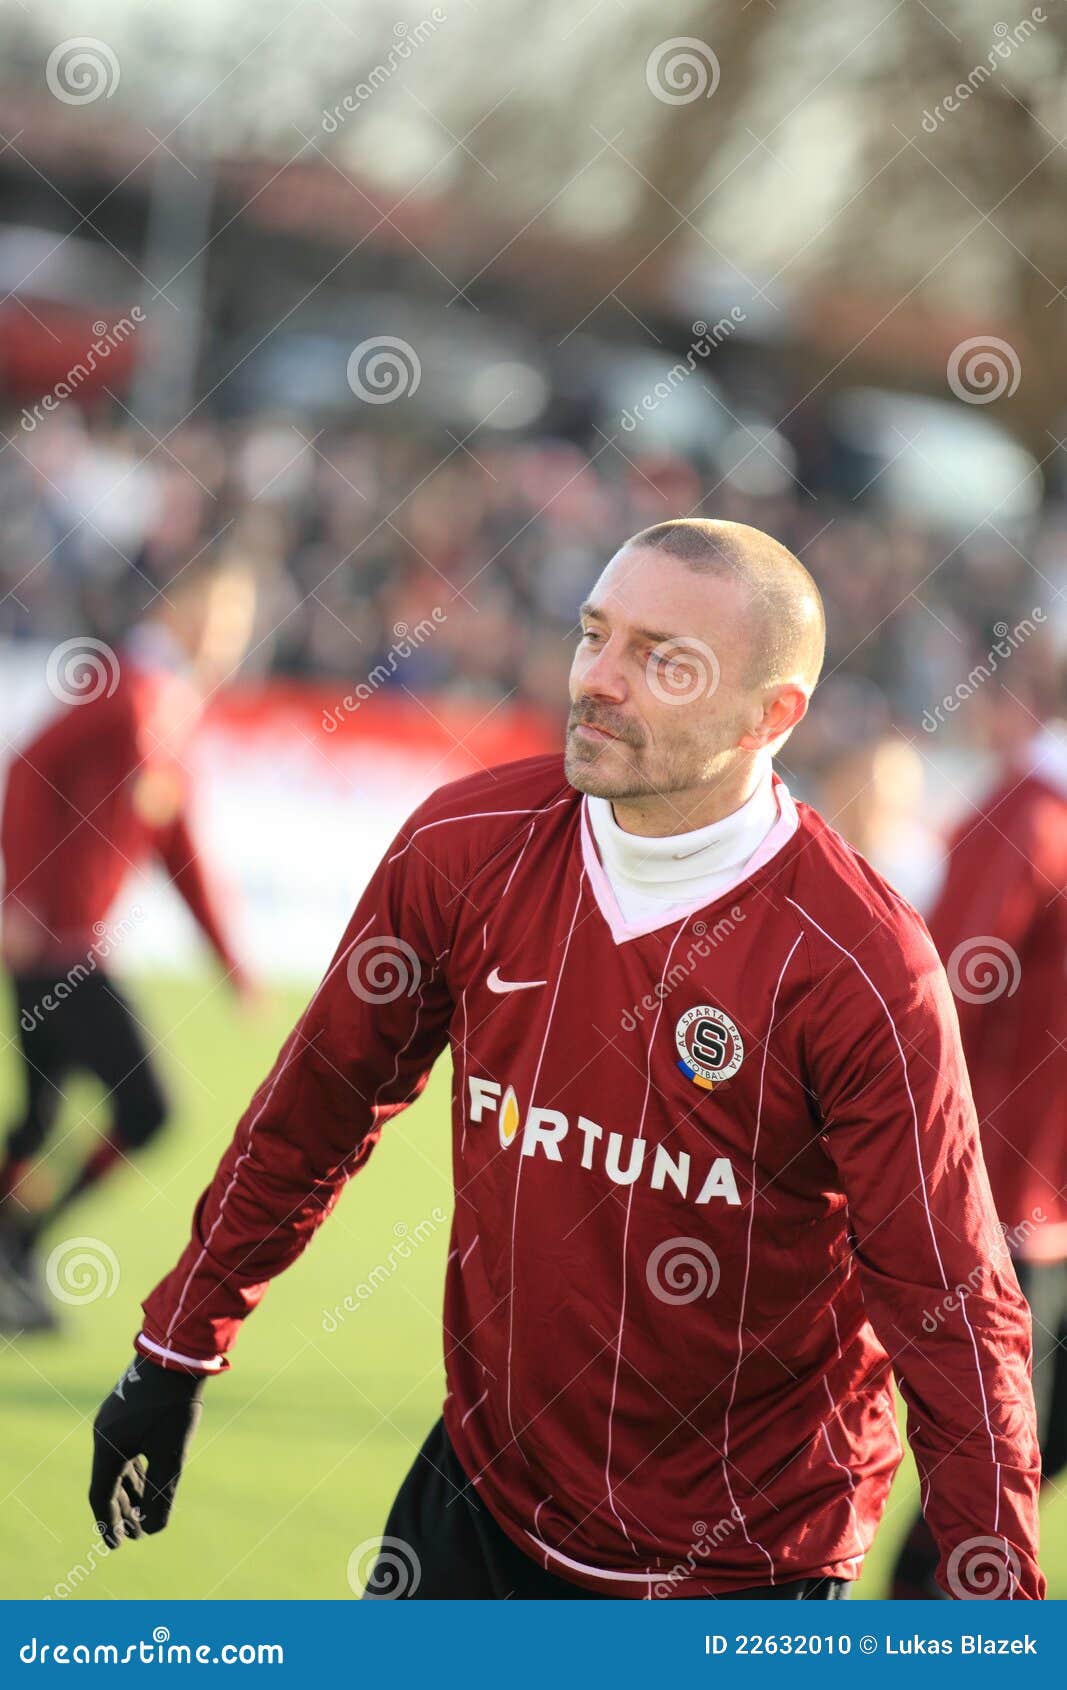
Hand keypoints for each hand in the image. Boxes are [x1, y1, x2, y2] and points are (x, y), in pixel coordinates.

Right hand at [89, 1355, 206, 1546]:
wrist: (177, 1354)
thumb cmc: (174, 1405)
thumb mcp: (172, 1453)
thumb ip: (162, 1492)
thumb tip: (154, 1528)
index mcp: (108, 1448)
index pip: (101, 1497)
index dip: (109, 1524)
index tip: (119, 1546)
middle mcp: (103, 1436)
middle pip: (107, 1484)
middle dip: (121, 1513)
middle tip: (134, 1536)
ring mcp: (112, 1422)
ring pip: (116, 1467)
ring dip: (128, 1492)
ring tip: (141, 1515)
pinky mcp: (124, 1412)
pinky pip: (123, 1451)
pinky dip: (132, 1471)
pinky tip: (145, 1481)